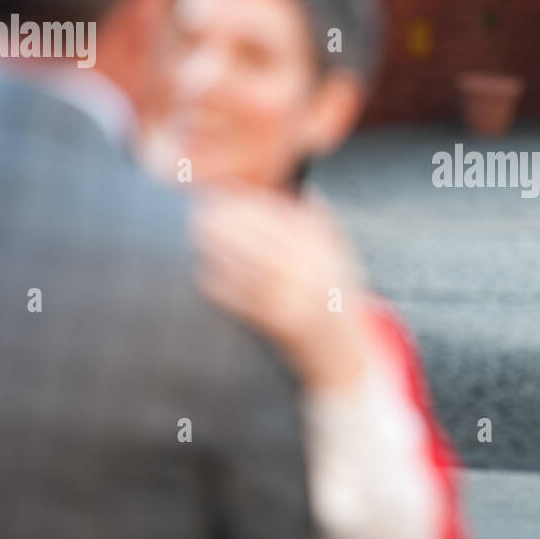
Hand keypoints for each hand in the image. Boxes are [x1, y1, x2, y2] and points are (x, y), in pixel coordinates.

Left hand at [191, 186, 369, 392]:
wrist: (342, 350)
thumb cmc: (336, 294)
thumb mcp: (342, 254)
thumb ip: (320, 222)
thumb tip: (300, 188)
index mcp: (324, 250)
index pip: (279, 218)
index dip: (247, 204)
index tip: (223, 194)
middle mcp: (311, 273)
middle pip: (257, 238)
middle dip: (225, 223)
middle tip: (198, 211)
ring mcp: (293, 299)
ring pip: (244, 266)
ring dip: (216, 250)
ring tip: (196, 235)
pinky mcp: (276, 325)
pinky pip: (239, 299)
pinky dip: (218, 283)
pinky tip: (204, 271)